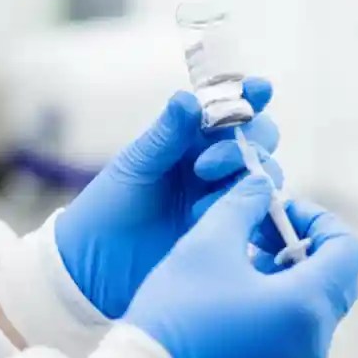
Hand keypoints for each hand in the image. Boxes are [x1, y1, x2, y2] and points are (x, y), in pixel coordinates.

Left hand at [56, 79, 281, 318]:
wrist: (94, 268)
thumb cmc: (108, 208)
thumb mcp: (136, 166)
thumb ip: (166, 135)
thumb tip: (189, 98)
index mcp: (189, 139)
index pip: (228, 110)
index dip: (249, 97)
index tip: (260, 89)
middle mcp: (213, 164)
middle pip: (258, 140)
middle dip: (249, 141)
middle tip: (206, 163)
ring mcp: (223, 198)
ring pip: (262, 175)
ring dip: (243, 175)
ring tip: (199, 194)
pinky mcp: (230, 232)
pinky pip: (259, 214)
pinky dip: (250, 209)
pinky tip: (217, 216)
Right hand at [124, 176, 357, 357]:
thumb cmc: (175, 318)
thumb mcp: (206, 244)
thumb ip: (241, 205)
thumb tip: (261, 186)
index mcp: (306, 306)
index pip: (348, 249)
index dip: (319, 219)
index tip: (280, 210)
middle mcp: (314, 342)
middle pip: (337, 278)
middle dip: (305, 245)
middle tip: (263, 231)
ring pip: (316, 306)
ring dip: (291, 274)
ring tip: (243, 260)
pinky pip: (298, 333)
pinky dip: (281, 305)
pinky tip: (235, 294)